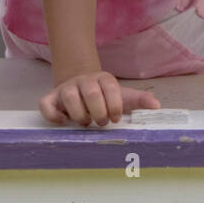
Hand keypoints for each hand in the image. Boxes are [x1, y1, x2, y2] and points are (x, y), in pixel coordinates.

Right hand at [39, 69, 160, 126]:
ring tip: (86, 122)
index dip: (114, 104)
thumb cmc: (104, 96)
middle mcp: (84, 81)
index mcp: (104, 79)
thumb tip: (157, 106)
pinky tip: (63, 122)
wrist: (80, 83)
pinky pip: (46, 104)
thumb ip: (140, 100)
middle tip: (101, 122)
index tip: (116, 118)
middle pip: (91, 92)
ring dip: (79, 114)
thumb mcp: (123, 96)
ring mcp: (66, 88)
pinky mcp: (51, 97)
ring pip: (69, 96)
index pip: (110, 87)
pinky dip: (52, 114)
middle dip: (98, 111)